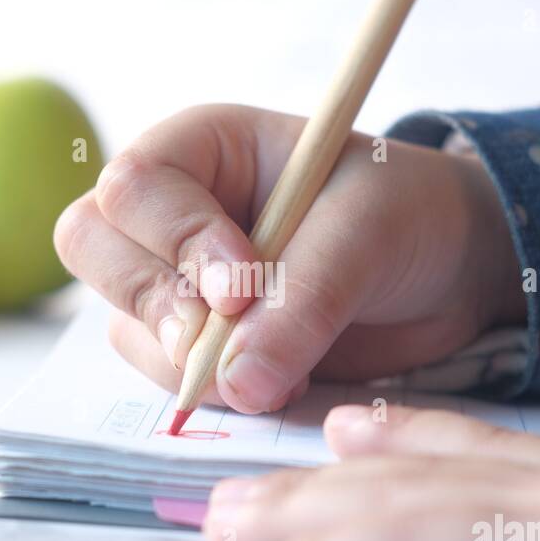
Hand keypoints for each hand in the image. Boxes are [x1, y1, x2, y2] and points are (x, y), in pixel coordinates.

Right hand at [53, 105, 523, 414]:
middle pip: (91, 246)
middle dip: (157, 303)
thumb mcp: (366, 235)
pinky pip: (166, 376)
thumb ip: (303, 300)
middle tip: (223, 341)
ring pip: (126, 325)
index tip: (243, 289)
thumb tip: (238, 383)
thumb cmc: (406, 215)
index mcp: (201, 147)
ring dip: (192, 361)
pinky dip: (215, 392)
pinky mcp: (198, 344)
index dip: (177, 240)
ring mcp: (177, 280)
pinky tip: (284, 381)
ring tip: (289, 364)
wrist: (448, 273)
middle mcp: (171, 210)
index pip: (135, 186)